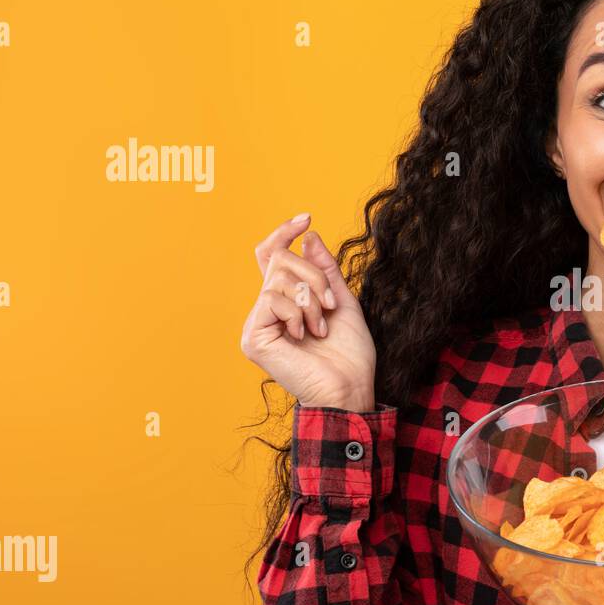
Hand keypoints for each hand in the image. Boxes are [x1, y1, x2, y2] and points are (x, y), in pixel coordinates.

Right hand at [239, 213, 376, 410]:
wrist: (350, 387)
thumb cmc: (349, 353)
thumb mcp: (342, 301)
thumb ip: (324, 270)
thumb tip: (308, 236)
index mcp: (287, 301)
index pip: (273, 256)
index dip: (284, 233)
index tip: (306, 217)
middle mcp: (268, 310)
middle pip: (279, 260)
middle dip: (313, 276)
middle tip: (330, 304)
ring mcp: (258, 324)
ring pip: (278, 278)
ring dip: (310, 299)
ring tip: (319, 327)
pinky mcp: (253, 338)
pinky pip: (271, 300)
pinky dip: (297, 313)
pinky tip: (304, 336)